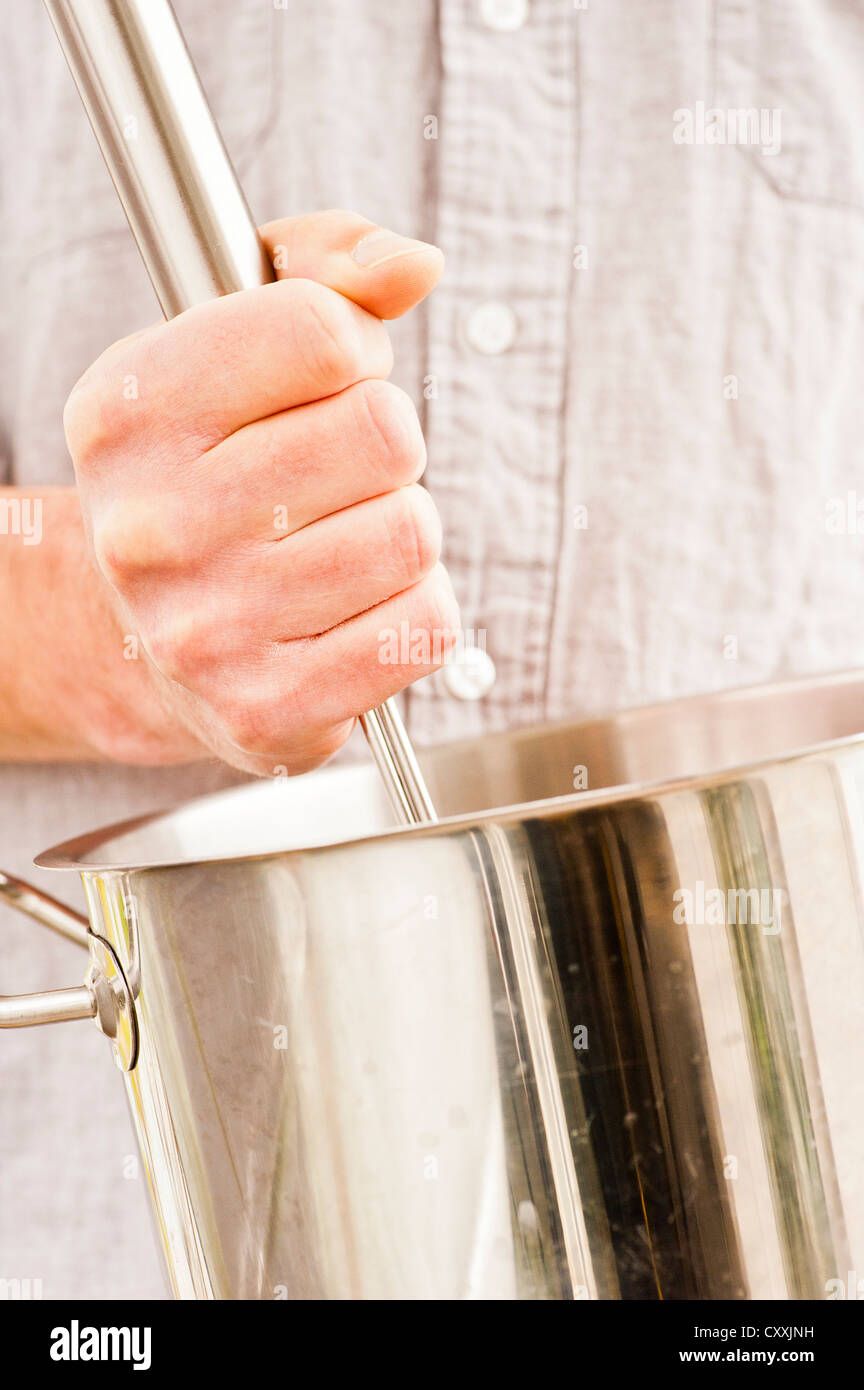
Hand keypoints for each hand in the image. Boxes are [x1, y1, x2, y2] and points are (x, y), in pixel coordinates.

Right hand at [63, 210, 459, 774]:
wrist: (146, 642)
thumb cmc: (212, 474)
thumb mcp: (232, 343)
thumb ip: (324, 266)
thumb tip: (413, 266)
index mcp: (126, 414)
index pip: (320, 332)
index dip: (353, 349)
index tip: (327, 380)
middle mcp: (150, 527)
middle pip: (384, 435)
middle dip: (384, 446)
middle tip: (334, 477)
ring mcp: (204, 630)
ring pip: (412, 535)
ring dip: (401, 531)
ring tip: (337, 544)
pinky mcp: (266, 710)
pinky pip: (425, 627)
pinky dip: (415, 610)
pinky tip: (354, 610)